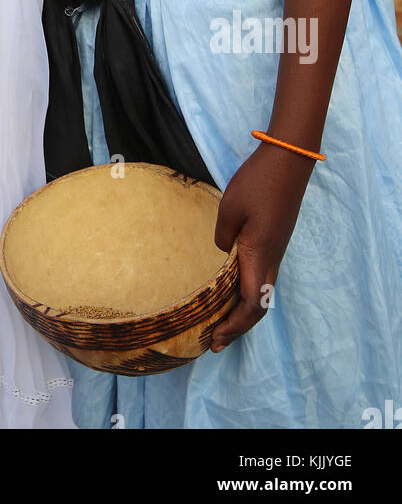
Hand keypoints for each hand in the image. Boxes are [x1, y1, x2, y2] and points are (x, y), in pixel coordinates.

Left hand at [210, 140, 313, 350]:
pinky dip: (246, 292)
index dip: (233, 326)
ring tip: (220, 322)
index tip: (214, 339)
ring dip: (242, 311)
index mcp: (259, 254)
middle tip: (213, 342)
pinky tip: (230, 288)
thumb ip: (223, 238)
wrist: (289, 161)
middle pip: (257, 306)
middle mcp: (271, 258)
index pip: (250, 304)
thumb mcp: (230, 208)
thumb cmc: (257, 182)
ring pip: (261, 292)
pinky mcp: (275, 240)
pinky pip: (261, 276)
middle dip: (236, 328)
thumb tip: (224, 253)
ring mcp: (276, 250)